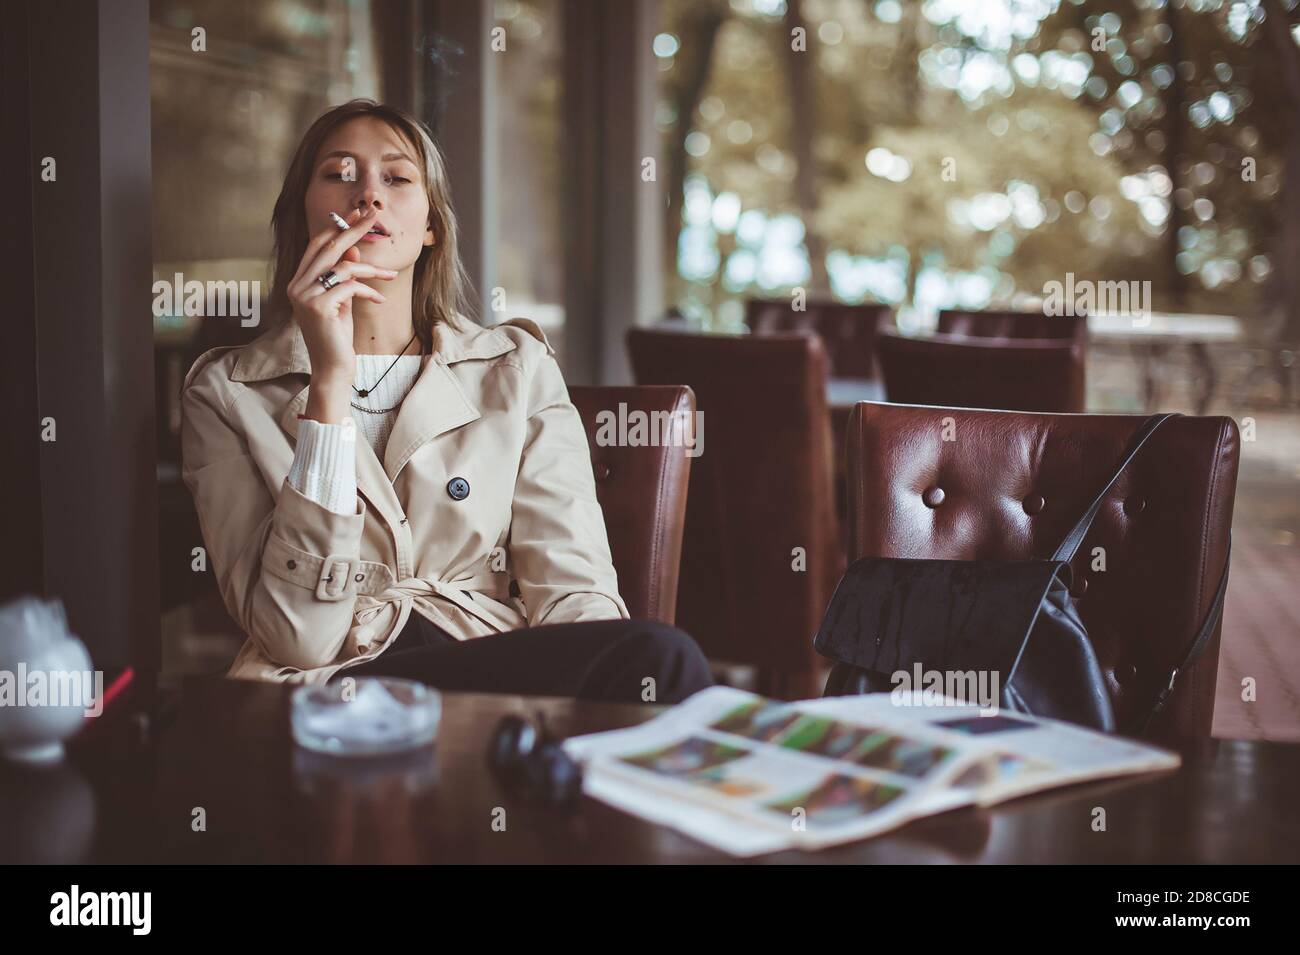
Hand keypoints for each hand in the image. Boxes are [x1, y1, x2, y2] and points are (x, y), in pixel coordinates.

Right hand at [288, 207, 397, 382]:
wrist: (333, 368)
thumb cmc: (338, 335)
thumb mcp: (342, 300)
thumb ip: (344, 275)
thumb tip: (352, 248)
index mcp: (298, 281)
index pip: (317, 245)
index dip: (338, 226)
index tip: (357, 212)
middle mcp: (297, 286)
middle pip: (329, 247)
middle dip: (354, 228)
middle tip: (374, 214)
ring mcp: (304, 296)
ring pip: (344, 267)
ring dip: (372, 269)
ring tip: (390, 275)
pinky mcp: (318, 307)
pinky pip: (351, 287)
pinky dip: (369, 291)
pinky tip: (379, 300)